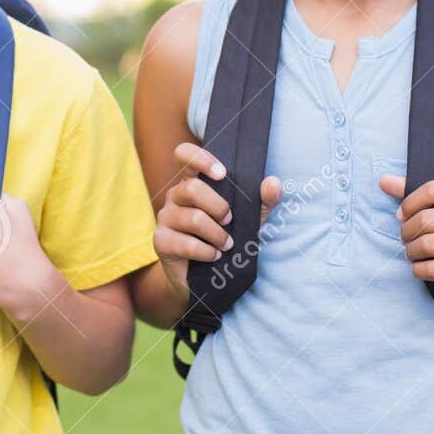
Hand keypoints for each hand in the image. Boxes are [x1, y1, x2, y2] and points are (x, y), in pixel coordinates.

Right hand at [153, 141, 280, 299]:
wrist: (204, 279)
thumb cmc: (225, 241)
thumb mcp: (249, 220)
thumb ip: (263, 202)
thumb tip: (273, 183)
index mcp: (193, 183)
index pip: (185, 155)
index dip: (201, 158)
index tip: (222, 173)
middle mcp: (175, 197)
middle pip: (192, 188)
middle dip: (218, 207)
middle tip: (230, 221)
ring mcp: (165, 218)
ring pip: (192, 218)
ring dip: (217, 234)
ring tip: (226, 245)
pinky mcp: (161, 242)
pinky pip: (185, 243)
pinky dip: (206, 251)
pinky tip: (214, 256)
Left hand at [381, 175, 433, 307]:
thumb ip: (415, 194)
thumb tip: (383, 180)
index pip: (431, 190)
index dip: (408, 204)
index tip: (402, 216)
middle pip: (425, 219)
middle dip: (406, 232)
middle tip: (406, 239)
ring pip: (426, 244)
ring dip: (410, 252)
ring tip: (412, 253)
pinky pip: (431, 268)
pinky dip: (418, 269)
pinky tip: (421, 268)